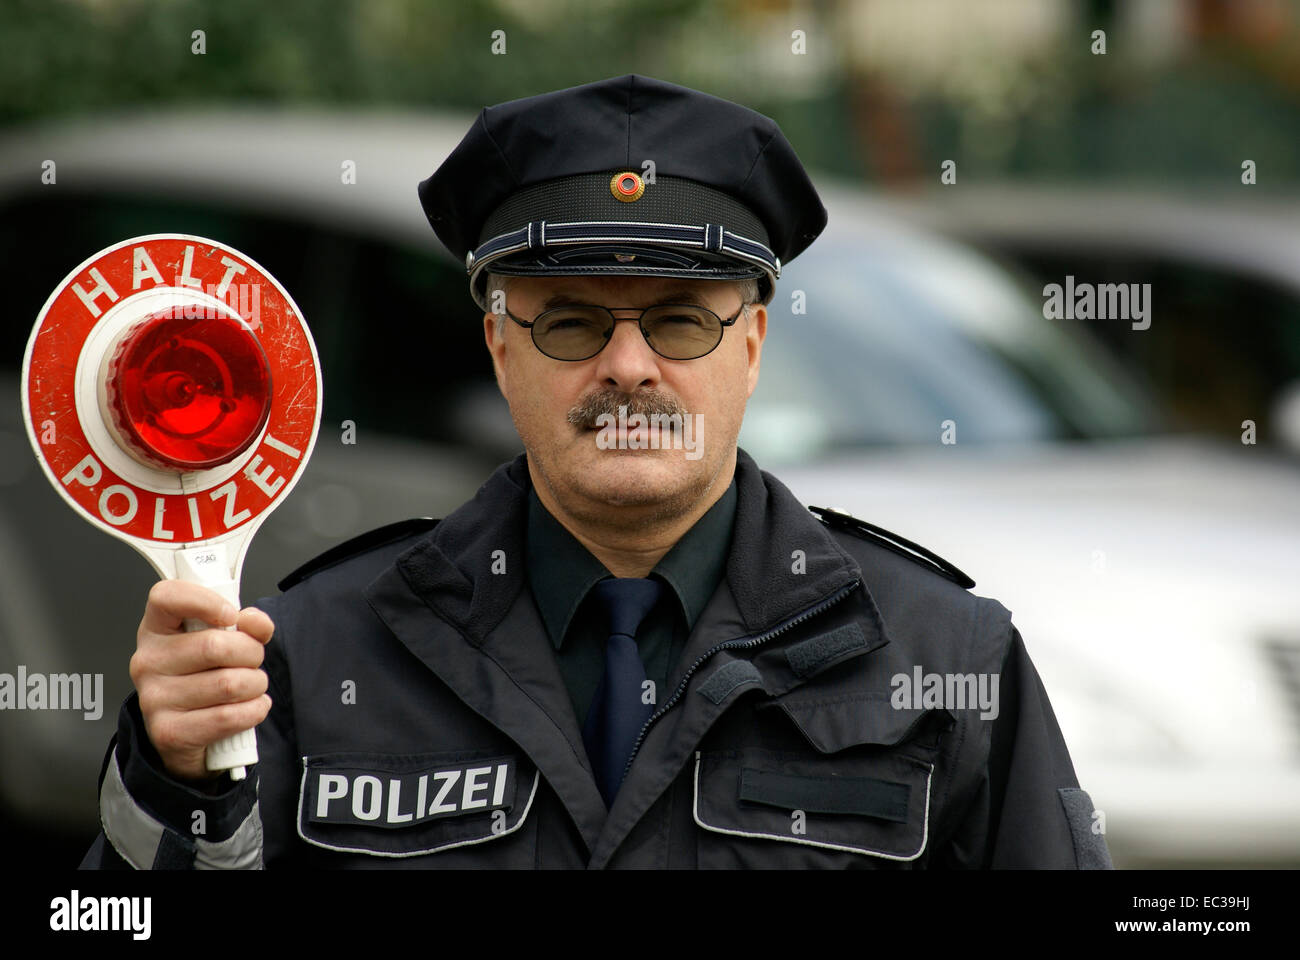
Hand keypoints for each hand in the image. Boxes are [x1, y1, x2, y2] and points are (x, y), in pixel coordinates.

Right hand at [129, 580, 274, 783]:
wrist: (182, 731)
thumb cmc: (202, 676)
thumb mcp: (221, 641)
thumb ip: (246, 625)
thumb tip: (257, 623)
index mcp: (157, 629)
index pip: (166, 597)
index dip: (205, 601)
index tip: (230, 614)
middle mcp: (148, 661)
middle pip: (215, 646)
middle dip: (252, 653)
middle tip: (253, 660)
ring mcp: (154, 698)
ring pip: (229, 684)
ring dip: (256, 684)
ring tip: (251, 685)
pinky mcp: (168, 732)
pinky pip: (228, 717)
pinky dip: (254, 710)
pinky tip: (252, 706)